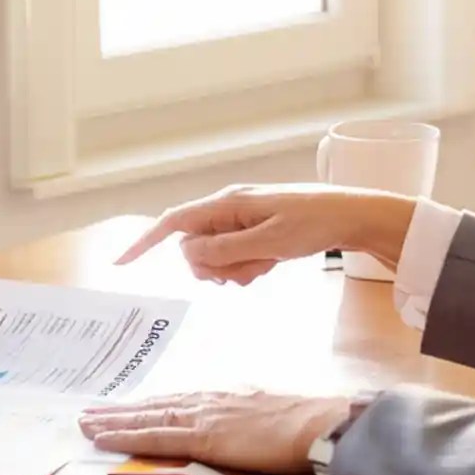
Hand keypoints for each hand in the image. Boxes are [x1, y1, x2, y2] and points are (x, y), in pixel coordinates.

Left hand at [79, 391, 350, 474]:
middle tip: (88, 412)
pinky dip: (126, 434)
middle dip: (120, 410)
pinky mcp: (203, 436)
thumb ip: (247, 414)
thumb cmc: (303, 421)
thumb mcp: (268, 411)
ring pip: (147, 417)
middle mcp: (207, 400)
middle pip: (154, 405)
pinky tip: (104, 437)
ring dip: (114, 420)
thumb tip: (240, 422)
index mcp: (223, 397)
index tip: (125, 407)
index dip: (147, 405)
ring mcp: (203, 416)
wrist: (318, 424)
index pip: (175, 400)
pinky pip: (155, 436)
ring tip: (86, 422)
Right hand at [116, 184, 414, 284]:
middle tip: (247, 270)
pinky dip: (247, 267)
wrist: (352, 217)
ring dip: (234, 269)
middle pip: (194, 247)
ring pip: (214, 256)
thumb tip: (187, 255)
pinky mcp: (252, 231)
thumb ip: (224, 250)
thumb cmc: (313, 224)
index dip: (145, 242)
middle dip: (214, 266)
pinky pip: (233, 257)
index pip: (174, 222)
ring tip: (266, 265)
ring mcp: (240, 220)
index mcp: (227, 203)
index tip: (122, 264)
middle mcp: (227, 208)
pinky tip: (271, 264)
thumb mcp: (268, 243)